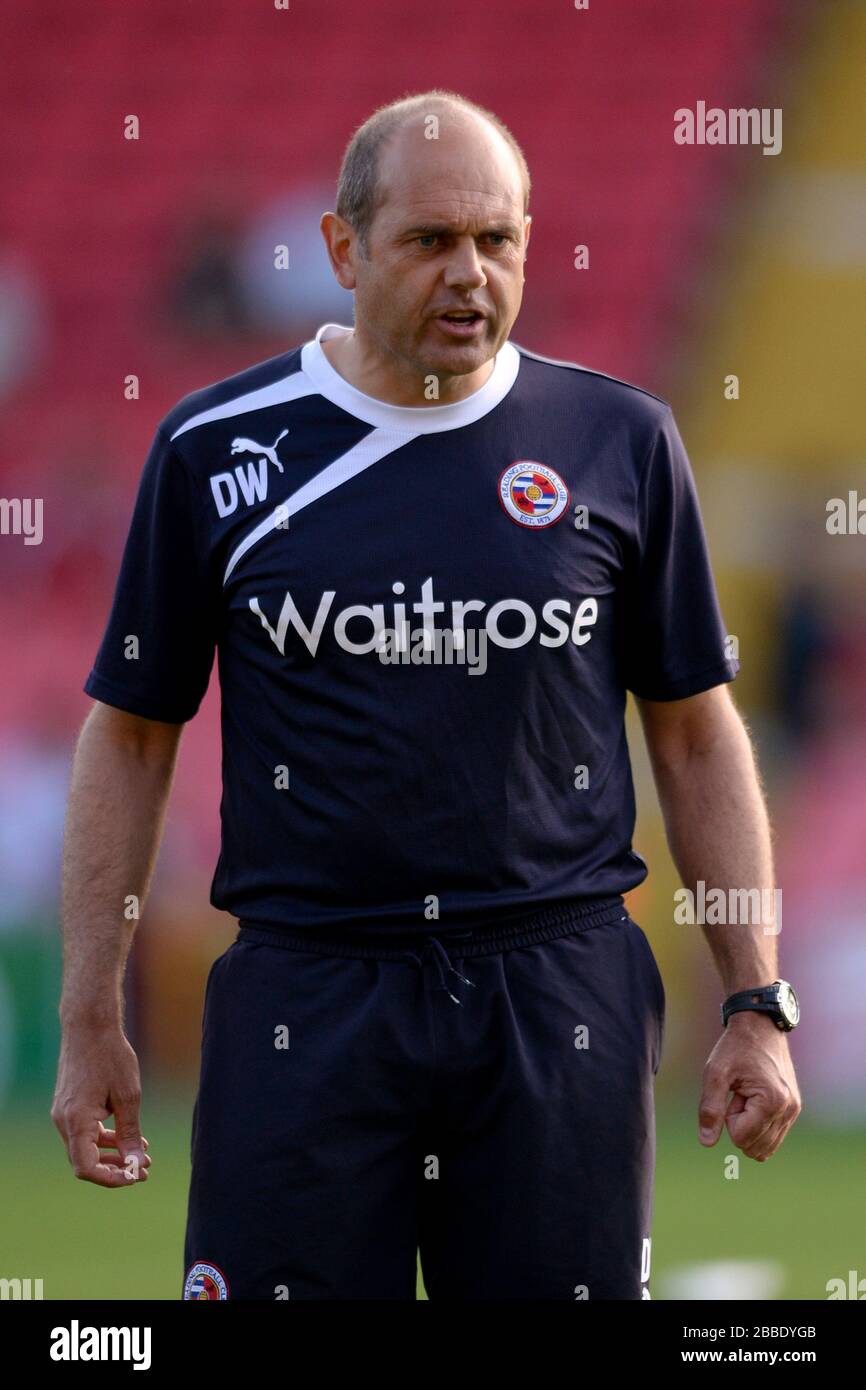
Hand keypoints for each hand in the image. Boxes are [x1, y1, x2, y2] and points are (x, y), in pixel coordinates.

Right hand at [51, 1024, 151, 1187]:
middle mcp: (63, 1121)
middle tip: (143, 1169)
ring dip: (111, 1153)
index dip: (111, 1178)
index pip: (87, 1167)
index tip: (135, 1176)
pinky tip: (128, 1135)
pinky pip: (84, 1132)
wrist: (89, 1026)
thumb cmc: (110, 1056)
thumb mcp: (128, 1096)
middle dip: (115, 1168)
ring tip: (142, 1153)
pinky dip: (104, 1138)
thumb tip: (135, 1163)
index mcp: (76, 1120)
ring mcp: (63, 1114)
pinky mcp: (68, 1106)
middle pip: (85, 1161)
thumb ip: (130, 1133)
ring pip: (85, 1147)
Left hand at [698, 1011, 800, 1160]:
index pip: (741, 1138)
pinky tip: (755, 1098)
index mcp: (772, 1102)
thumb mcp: (715, 1074)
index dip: (728, 1117)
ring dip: (749, 1125)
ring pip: (765, 1147)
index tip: (733, 1091)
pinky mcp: (793, 1109)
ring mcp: (794, 1111)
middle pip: (754, 1147)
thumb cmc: (735, 1048)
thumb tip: (706, 1143)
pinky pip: (773, 1138)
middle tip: (739, 1093)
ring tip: (747, 1094)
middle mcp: (789, 1110)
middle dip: (739, 1124)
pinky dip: (759, 1124)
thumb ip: (710, 1109)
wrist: (759, 1026)